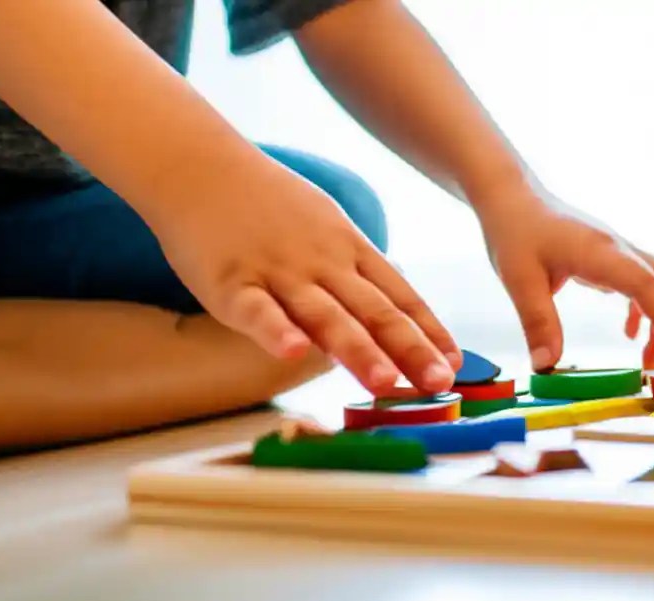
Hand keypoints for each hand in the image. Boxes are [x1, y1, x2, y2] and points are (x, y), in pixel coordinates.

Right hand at [149, 158, 459, 393]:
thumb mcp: (328, 226)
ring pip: (325, 315)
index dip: (428, 332)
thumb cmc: (267, 203)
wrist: (198, 162)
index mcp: (350, 250)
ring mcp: (278, 271)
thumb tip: (395, 308)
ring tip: (385, 382)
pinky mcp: (230, 281)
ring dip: (358, 350)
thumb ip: (359, 270)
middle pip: (373, 311)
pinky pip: (256, 310)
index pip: (400, 296)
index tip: (455, 365)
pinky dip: (275, 331)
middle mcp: (324, 262)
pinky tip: (294, 353)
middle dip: (409, 350)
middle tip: (437, 384)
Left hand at [477, 188, 653, 369]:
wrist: (510, 196)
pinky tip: (630, 333)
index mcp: (602, 253)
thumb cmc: (514, 230)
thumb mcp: (519, 280)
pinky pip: (641, 283)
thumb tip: (546, 365)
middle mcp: (619, 250)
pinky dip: (645, 311)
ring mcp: (617, 252)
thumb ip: (538, 322)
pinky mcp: (609, 257)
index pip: (648, 286)